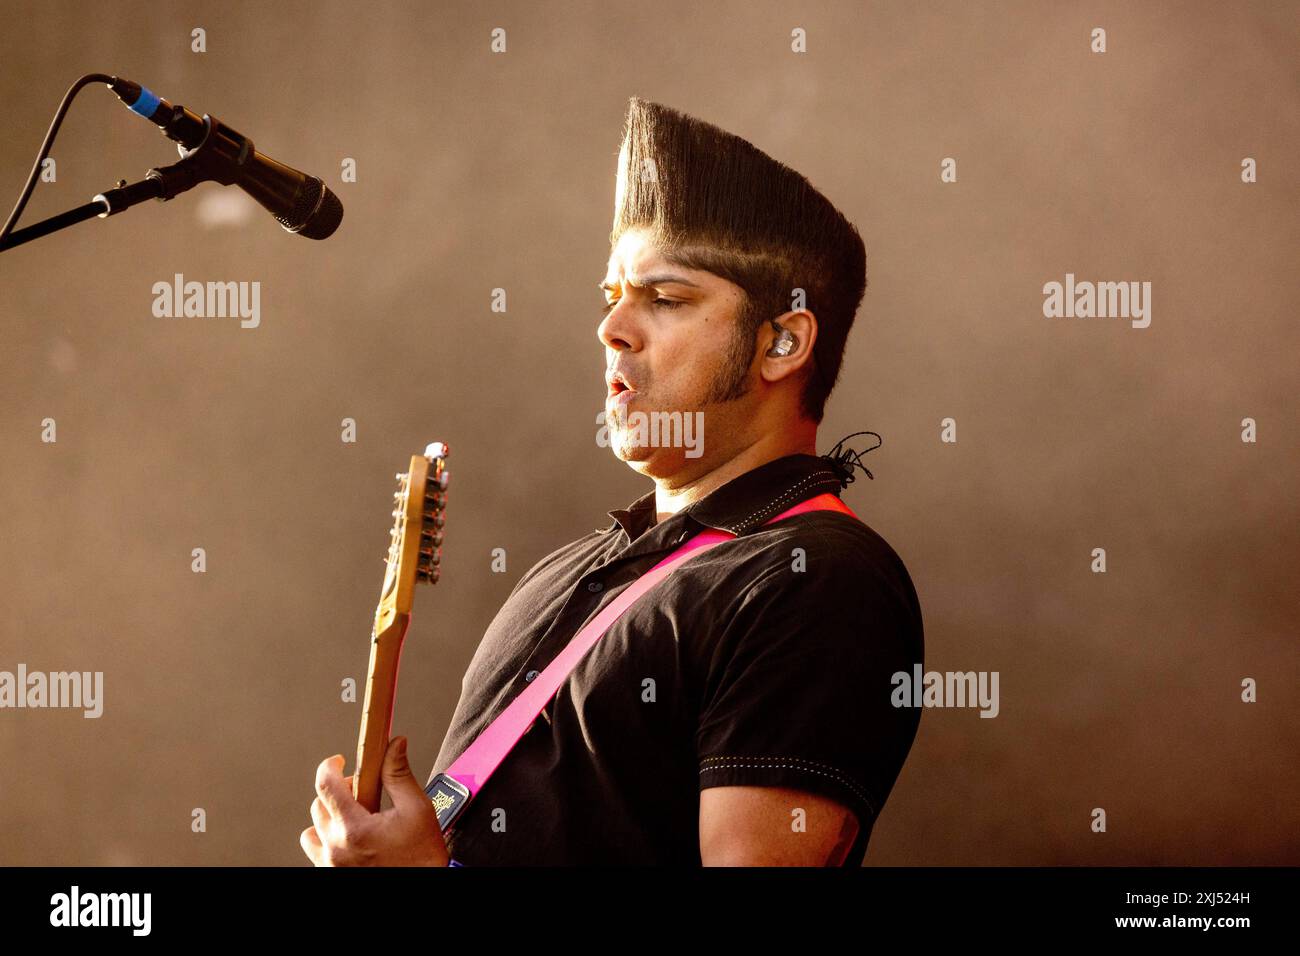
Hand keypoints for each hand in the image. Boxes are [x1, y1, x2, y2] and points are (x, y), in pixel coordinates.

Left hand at [300, 736, 449, 865]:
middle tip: (365, 795)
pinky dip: (328, 839)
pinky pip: (316, 850)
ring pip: (314, 827)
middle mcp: (336, 847)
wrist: (422, 885)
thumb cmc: (421, 859)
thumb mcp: (418, 809)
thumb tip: (394, 746)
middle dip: (340, 792)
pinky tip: (350, 838)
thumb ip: (399, 775)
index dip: (331, 765)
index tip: (339, 761)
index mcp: (355, 828)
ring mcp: (331, 864)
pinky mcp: (330, 873)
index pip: (326, 784)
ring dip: (331, 817)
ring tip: (357, 820)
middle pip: (319, 803)